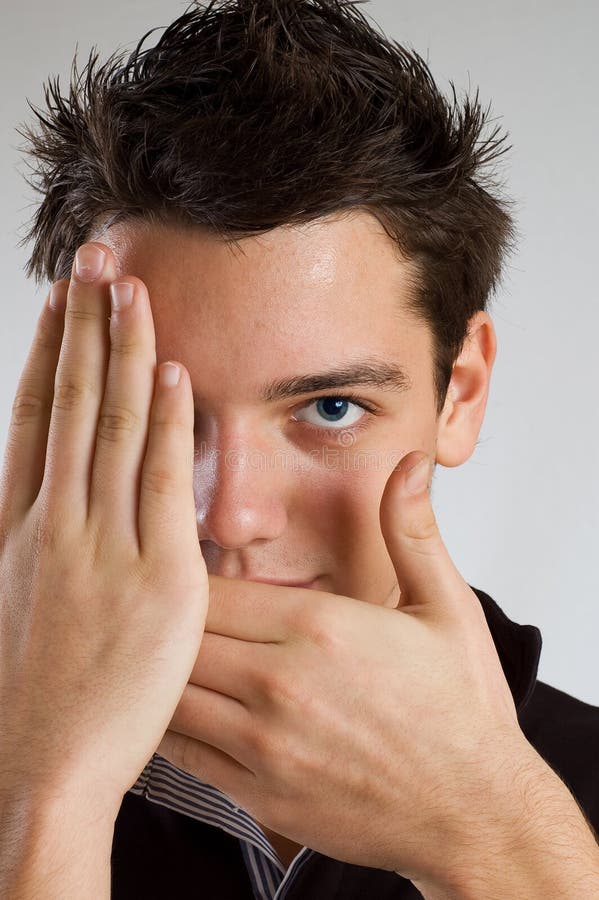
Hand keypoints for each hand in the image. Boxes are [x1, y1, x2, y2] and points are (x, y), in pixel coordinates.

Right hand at [0, 243, 207, 815]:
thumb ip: (41, 548)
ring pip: (114, 427)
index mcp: (19, 527)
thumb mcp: (17, 605)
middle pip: (72, 403)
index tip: (60, 303)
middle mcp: (53, 522)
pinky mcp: (157, 578)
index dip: (49, 354)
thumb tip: (58, 500)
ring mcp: (100, 546)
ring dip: (125, 353)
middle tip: (96, 260)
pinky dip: (168, 426)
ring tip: (132, 291)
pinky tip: (175, 373)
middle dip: (85, 327)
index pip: (36, 418)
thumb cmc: (29, 698)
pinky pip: (162, 484)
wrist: (34, 771)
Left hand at [157, 450, 535, 883]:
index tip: (180, 571)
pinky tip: (167, 711)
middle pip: (182, 635)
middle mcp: (281, 683)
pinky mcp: (259, 794)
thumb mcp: (448, 606)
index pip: (212, 587)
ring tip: (153, 655)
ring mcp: (264, 743)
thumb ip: (413, 531)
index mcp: (320, 627)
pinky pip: (182, 753)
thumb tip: (409, 465)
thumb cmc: (462, 709)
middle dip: (164, 620)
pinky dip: (165, 727)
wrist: (474, 812)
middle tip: (154, 609)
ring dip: (159, 671)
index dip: (185, 576)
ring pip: (172, 691)